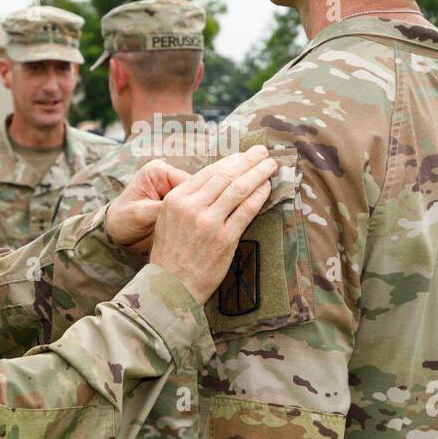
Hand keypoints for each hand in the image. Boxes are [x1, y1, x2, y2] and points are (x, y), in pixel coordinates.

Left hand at [106, 157, 209, 252]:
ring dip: (204, 212)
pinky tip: (205, 229)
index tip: (211, 212)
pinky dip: (199, 217)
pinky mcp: (178, 202)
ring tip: (211, 227)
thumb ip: (161, 209)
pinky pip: (195, 207)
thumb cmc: (122, 220)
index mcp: (158, 171)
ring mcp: (174, 189)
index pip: (188, 181)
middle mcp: (168, 176)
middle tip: (214, 222)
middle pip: (197, 187)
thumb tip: (184, 211)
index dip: (201, 198)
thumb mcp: (140, 214)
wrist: (117, 233)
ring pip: (199, 198)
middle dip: (205, 204)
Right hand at [149, 146, 277, 303]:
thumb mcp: (167, 221)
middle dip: (247, 160)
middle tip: (262, 151)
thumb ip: (186, 201)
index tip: (243, 155)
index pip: (208, 172)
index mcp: (176, 199)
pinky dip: (259, 196)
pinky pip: (246, 211)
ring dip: (257, 173)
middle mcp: (191, 207)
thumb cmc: (171, 256)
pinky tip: (267, 187)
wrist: (171, 287)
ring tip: (270, 165)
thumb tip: (213, 184)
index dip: (230, 161)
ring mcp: (208, 222)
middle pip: (225, 176)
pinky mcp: (224, 239)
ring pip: (238, 189)